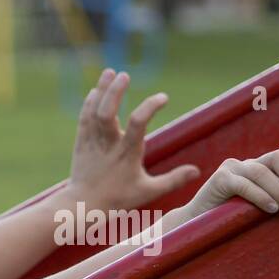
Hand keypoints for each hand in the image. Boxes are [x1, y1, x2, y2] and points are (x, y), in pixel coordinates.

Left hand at [68, 69, 200, 210]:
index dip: (149, 108)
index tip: (163, 97)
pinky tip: (96, 90)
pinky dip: (89, 104)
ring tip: (110, 72)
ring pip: (94, 113)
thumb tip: (197, 171)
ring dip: (102, 91)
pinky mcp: (81, 143)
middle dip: (114, 93)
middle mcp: (108, 145)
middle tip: (124, 74)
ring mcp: (92, 143)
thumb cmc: (117, 199)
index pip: (138, 125)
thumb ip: (172, 180)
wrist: (81, 206)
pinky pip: (84, 119)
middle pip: (107, 114)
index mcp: (126, 154)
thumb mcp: (148, 192)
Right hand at [183, 135, 278, 218]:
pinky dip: (261, 196)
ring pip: (263, 171)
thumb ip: (277, 198)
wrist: (194, 226)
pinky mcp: (219, 179)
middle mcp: (250, 164)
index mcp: (263, 169)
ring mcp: (233, 168)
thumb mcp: (260, 208)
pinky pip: (245, 184)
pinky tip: (270, 208)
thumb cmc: (230, 221)